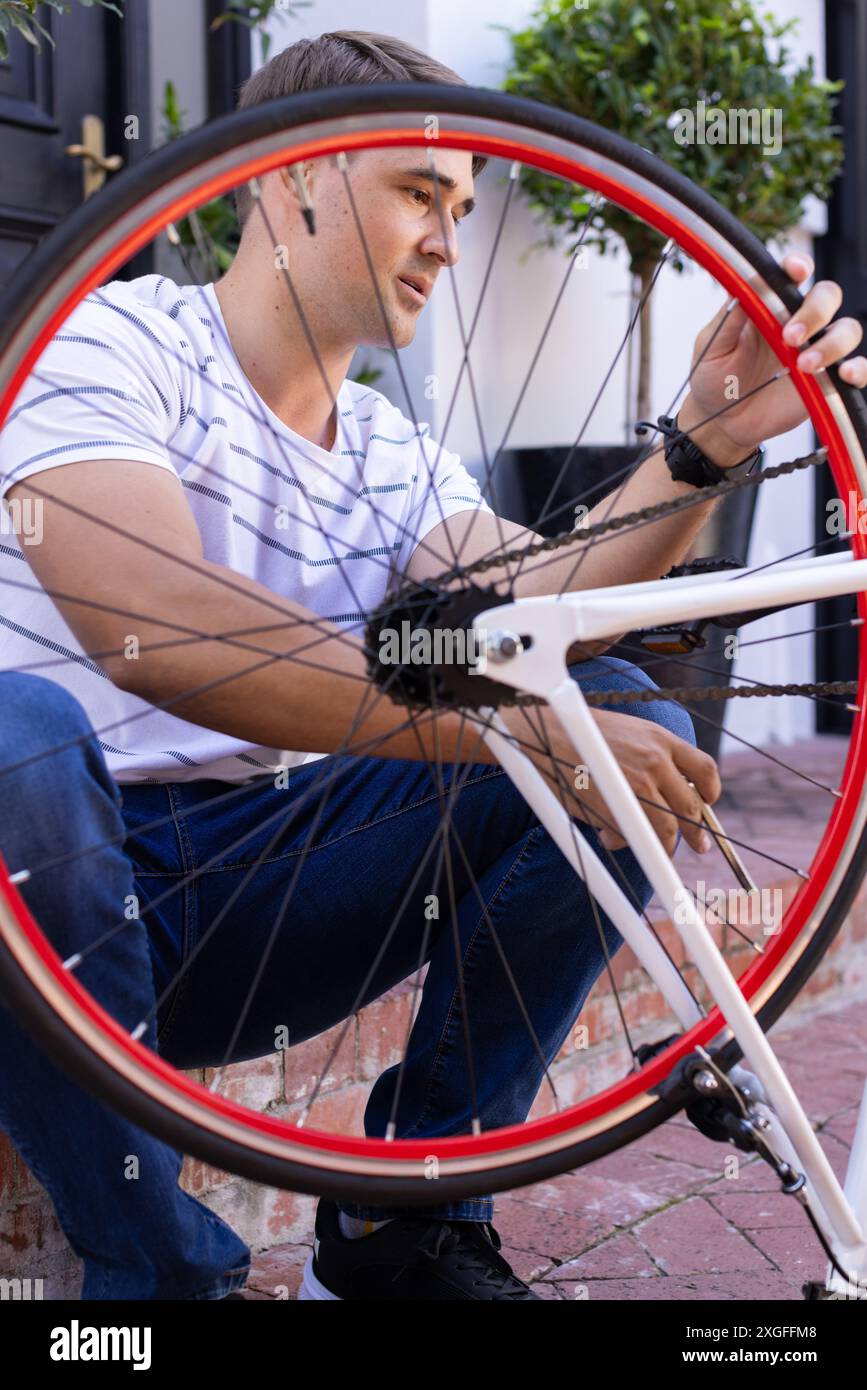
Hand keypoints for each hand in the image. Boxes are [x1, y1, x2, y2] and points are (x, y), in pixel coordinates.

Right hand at [499, 702, 721, 858]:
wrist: (546, 732)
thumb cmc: (580, 735)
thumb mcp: (627, 732)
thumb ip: (651, 756)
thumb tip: (667, 794)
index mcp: (660, 739)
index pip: (705, 768)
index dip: (711, 792)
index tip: (706, 804)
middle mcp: (655, 761)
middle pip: (691, 806)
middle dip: (698, 832)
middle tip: (700, 846)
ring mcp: (637, 784)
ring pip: (666, 829)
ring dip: (662, 848)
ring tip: (655, 854)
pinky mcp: (616, 806)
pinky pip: (633, 836)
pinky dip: (623, 843)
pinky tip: (607, 837)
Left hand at [683, 252, 866, 458]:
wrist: (723, 422)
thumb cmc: (715, 377)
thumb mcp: (712, 346)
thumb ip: (728, 316)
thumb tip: (741, 284)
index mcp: (771, 306)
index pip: (793, 275)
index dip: (799, 266)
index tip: (796, 271)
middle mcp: (800, 323)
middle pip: (828, 296)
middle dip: (815, 311)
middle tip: (790, 337)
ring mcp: (817, 350)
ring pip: (848, 330)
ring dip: (832, 343)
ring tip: (803, 365)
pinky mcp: (828, 381)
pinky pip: (859, 368)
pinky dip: (859, 368)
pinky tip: (845, 373)